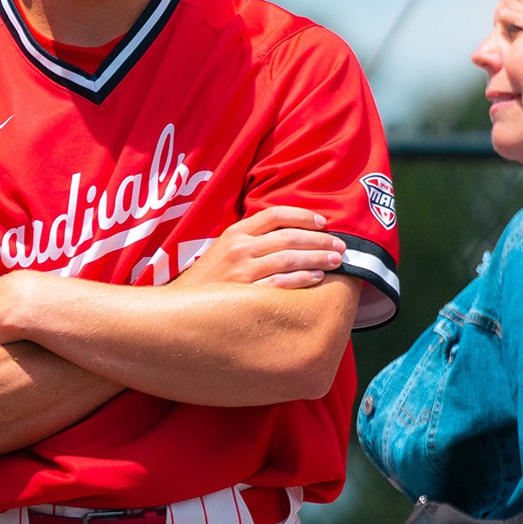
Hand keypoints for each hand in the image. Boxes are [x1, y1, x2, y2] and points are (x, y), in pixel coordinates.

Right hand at [175, 206, 342, 289]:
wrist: (181, 308)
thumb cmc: (208, 281)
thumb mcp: (223, 250)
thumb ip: (251, 239)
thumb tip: (290, 233)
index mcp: (235, 233)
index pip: (275, 215)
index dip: (303, 216)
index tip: (323, 223)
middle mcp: (239, 249)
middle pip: (288, 237)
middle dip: (320, 240)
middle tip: (340, 246)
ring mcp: (243, 272)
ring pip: (289, 259)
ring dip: (317, 258)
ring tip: (336, 261)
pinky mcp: (246, 295)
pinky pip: (281, 284)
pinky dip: (302, 278)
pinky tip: (317, 278)